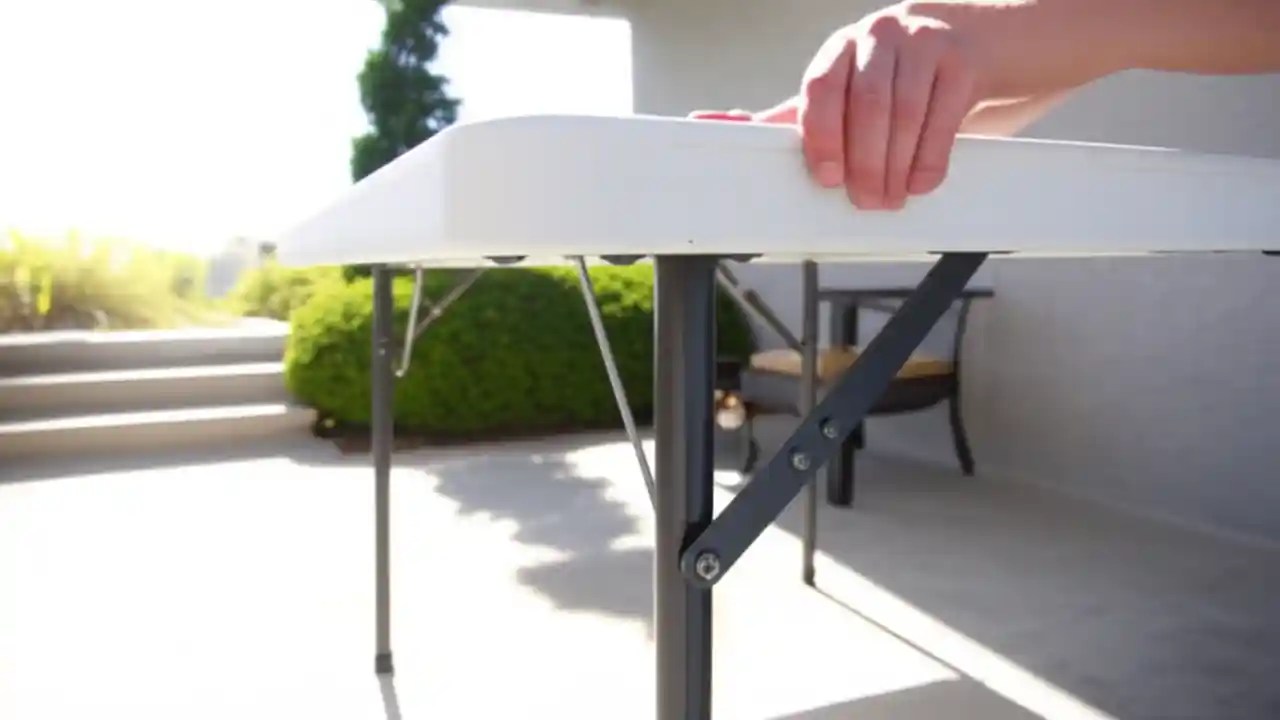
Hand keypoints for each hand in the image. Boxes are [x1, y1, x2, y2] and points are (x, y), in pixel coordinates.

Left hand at [690, 4, 982, 210]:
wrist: (957, 41)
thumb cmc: (880, 80)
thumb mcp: (834, 93)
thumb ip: (782, 118)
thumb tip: (706, 124)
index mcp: (837, 52)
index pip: (822, 89)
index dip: (822, 136)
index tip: (825, 177)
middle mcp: (876, 40)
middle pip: (868, 105)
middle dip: (865, 162)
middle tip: (865, 201)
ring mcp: (921, 46)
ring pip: (906, 113)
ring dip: (897, 166)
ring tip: (890, 198)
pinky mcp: (960, 63)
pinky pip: (943, 117)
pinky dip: (930, 159)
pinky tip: (919, 182)